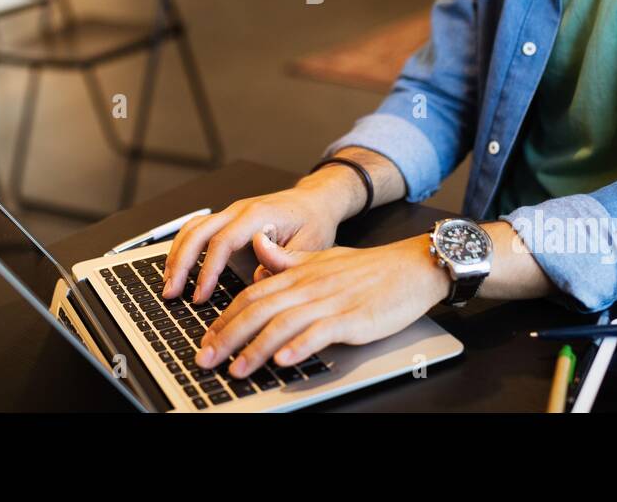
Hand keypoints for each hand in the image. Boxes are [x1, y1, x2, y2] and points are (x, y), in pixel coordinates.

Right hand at [163, 170, 357, 302]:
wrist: (314, 201)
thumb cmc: (314, 221)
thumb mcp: (310, 244)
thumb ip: (282, 261)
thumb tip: (256, 280)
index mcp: (258, 215)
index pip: (223, 242)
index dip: (208, 270)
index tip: (200, 295)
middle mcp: (239, 210)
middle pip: (198, 232)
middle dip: (180, 263)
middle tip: (171, 292)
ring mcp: (230, 212)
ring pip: (192, 228)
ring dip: (176, 255)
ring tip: (169, 284)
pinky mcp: (227, 219)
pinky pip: (197, 229)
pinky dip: (183, 247)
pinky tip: (177, 267)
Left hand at [194, 231, 452, 377]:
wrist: (412, 266)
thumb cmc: (370, 268)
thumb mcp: (322, 258)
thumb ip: (287, 260)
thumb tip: (258, 247)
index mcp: (299, 274)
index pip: (251, 295)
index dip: (224, 317)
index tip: (206, 339)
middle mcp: (309, 286)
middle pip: (258, 310)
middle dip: (227, 336)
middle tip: (205, 360)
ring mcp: (330, 301)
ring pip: (283, 323)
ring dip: (256, 349)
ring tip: (236, 369)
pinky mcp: (352, 317)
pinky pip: (321, 332)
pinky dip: (300, 347)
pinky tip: (284, 361)